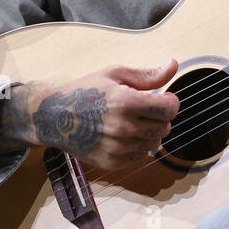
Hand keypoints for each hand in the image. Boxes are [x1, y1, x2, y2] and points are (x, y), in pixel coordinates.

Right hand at [0, 61, 180, 173]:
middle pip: (164, 127)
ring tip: (133, 122)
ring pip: (154, 143)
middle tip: (144, 110)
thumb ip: (147, 75)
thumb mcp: (115, 75)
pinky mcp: (112, 162)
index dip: (170, 102)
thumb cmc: (86, 91)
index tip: (163, 98)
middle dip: (159, 117)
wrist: (54, 117)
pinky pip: (140, 156)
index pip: (169, 109)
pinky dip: (138, 146)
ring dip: (150, 132)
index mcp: (126, 103)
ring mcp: (117, 148)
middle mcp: (124, 128)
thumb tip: (173, 65)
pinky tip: (124, 135)